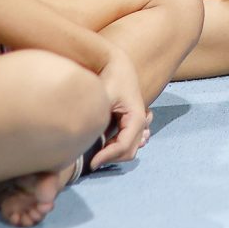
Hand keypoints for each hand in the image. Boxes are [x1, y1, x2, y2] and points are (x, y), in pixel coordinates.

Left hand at [90, 54, 148, 168]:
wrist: (117, 64)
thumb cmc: (110, 78)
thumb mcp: (103, 95)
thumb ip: (98, 117)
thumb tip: (87, 138)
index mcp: (136, 117)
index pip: (124, 146)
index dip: (107, 157)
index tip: (91, 163)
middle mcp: (141, 122)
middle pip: (129, 151)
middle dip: (111, 158)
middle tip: (90, 160)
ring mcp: (140, 122)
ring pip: (130, 148)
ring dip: (114, 153)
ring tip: (95, 153)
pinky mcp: (133, 121)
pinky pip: (129, 141)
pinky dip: (117, 147)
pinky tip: (105, 145)